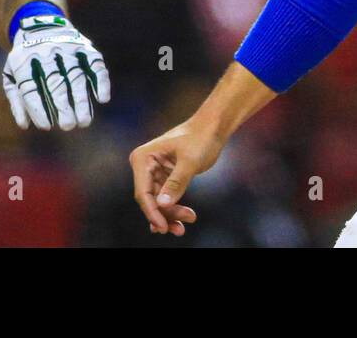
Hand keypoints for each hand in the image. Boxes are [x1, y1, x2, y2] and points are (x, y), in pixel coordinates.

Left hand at [2, 13, 110, 130]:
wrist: (42, 24)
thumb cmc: (26, 58)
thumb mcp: (12, 74)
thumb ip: (17, 99)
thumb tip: (25, 125)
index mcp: (23, 60)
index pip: (30, 87)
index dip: (38, 108)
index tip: (46, 126)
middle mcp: (46, 52)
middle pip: (55, 82)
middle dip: (62, 106)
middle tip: (68, 126)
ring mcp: (67, 48)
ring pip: (76, 75)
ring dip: (82, 99)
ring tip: (85, 121)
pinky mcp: (85, 46)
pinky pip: (95, 64)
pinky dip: (101, 81)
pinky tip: (103, 99)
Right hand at [129, 121, 223, 235]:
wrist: (214, 127)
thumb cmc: (201, 138)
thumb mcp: (190, 161)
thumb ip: (176, 182)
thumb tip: (162, 205)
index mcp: (143, 158)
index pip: (143, 192)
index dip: (152, 212)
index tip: (162, 228)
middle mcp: (145, 165)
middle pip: (150, 200)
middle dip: (164, 215)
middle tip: (179, 230)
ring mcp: (154, 172)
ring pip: (158, 202)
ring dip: (170, 214)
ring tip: (187, 222)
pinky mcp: (166, 176)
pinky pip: (166, 198)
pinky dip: (174, 208)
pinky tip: (183, 218)